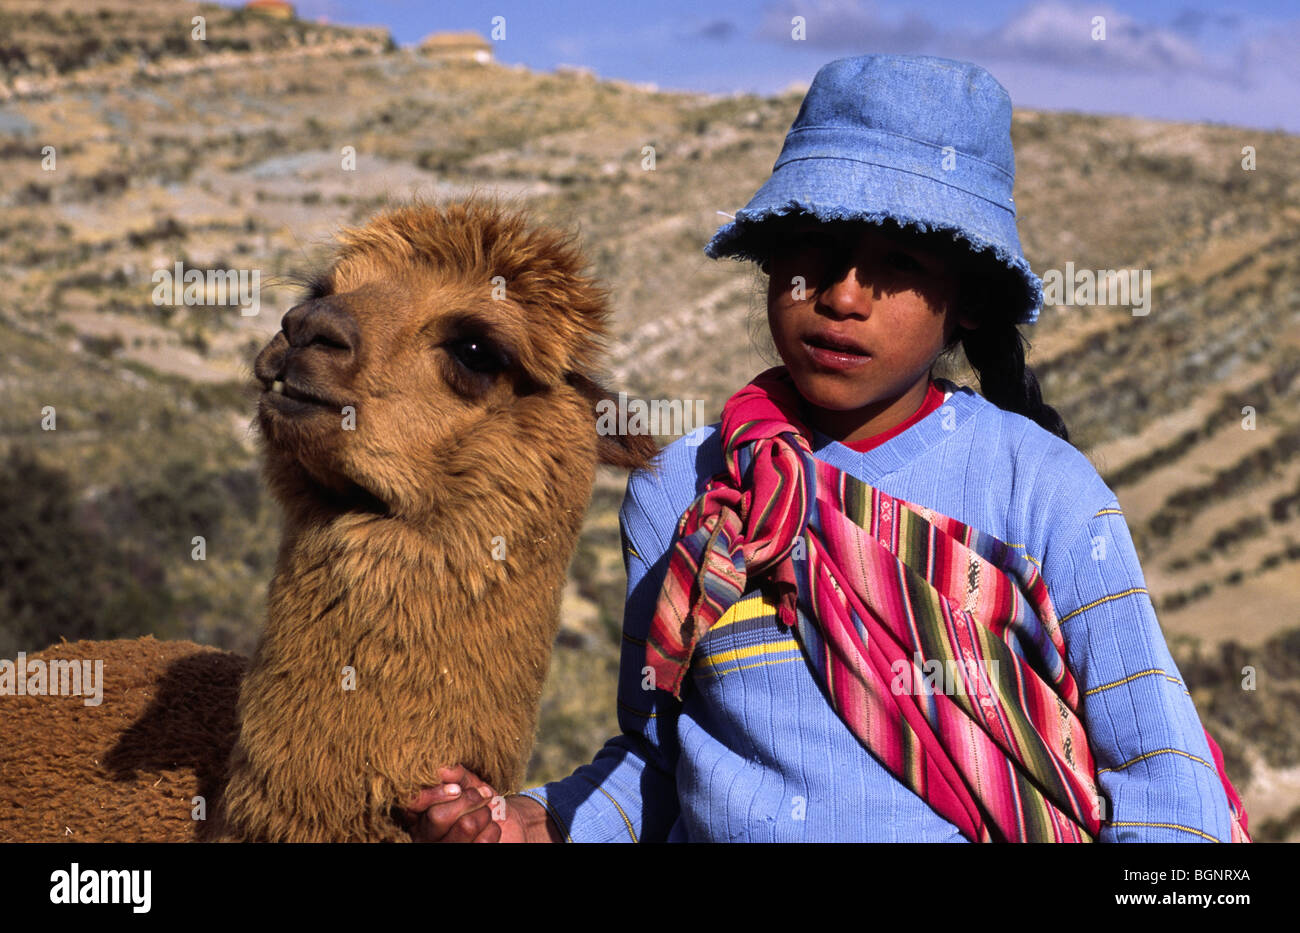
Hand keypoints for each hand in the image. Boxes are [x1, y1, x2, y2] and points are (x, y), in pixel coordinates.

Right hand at [399, 765, 564, 842]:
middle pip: (438, 816)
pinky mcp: (466, 856)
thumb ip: (455, 774)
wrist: (503, 819)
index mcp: (419, 814)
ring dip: (483, 813)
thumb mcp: (467, 782)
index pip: (413, 804)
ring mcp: (445, 849)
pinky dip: (493, 828)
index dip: (434, 795)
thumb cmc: (478, 799)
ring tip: (485, 813)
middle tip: (480, 796)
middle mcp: (425, 836)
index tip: (456, 789)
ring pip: (465, 826)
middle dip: (467, 800)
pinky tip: (489, 828)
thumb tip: (443, 769)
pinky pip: (483, 841)